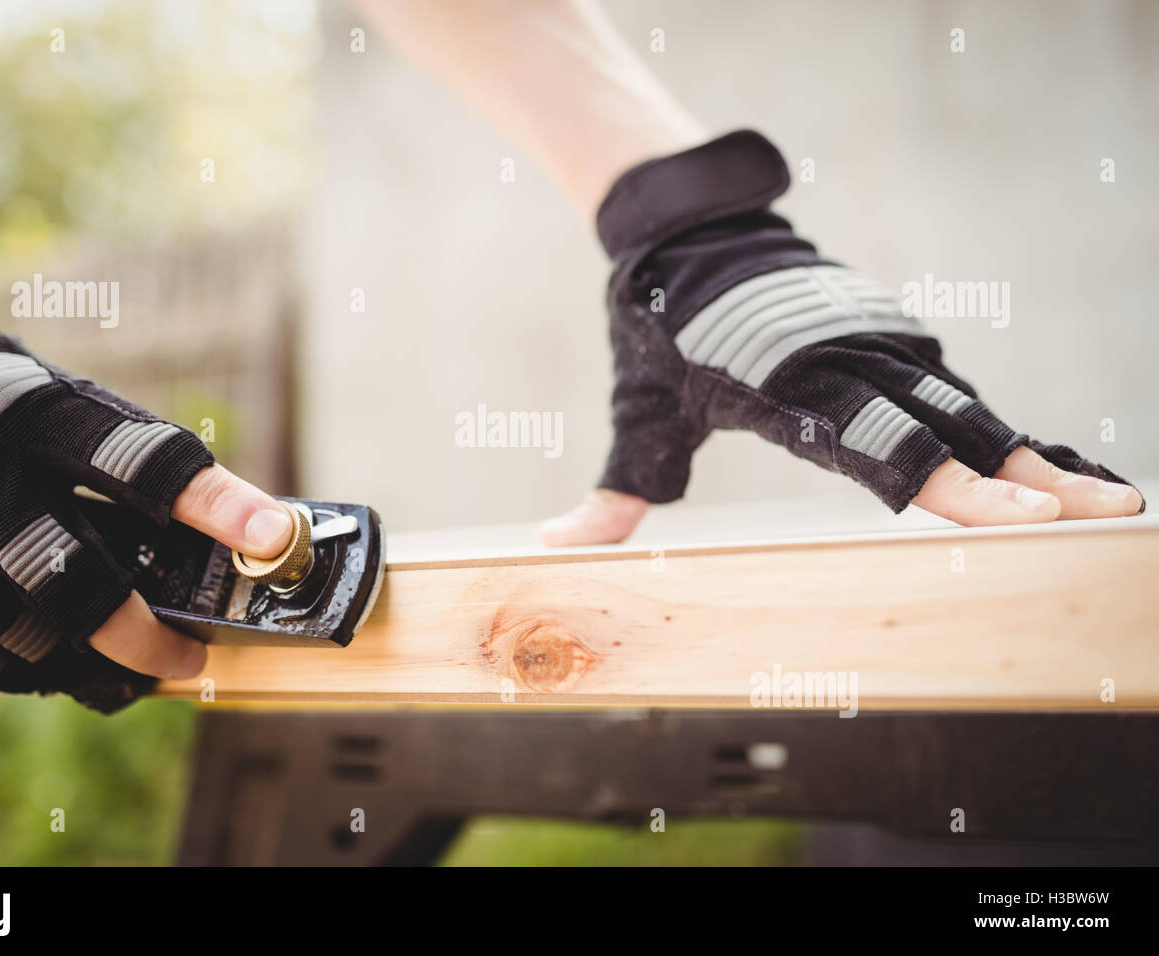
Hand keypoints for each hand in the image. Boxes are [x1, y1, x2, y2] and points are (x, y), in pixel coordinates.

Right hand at [0, 315, 291, 711]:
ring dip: (98, 668)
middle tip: (190, 655)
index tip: (275, 536)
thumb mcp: (63, 402)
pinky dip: (37, 674)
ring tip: (135, 670)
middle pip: (78, 583)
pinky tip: (66, 665)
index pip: (142, 462)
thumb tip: (245, 526)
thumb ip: (135, 459)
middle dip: (145, 636)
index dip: (214, 504)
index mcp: (40, 417)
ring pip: (33, 641)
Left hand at [538, 131, 1142, 545]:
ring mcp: (875, 340)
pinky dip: (1001, 423)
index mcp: (787, 390)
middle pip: (948, 426)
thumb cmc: (656, 325)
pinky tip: (1045, 462)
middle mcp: (846, 362)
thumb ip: (616, 490)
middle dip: (1026, 477)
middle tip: (1102, 518)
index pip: (880, 446)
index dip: (947, 486)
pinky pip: (953, 384)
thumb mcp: (636, 412)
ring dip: (1031, 454)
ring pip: (964, 404)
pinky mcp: (886, 330)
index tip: (1014, 516)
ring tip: (1102, 500)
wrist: (683, 226)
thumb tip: (556, 550)